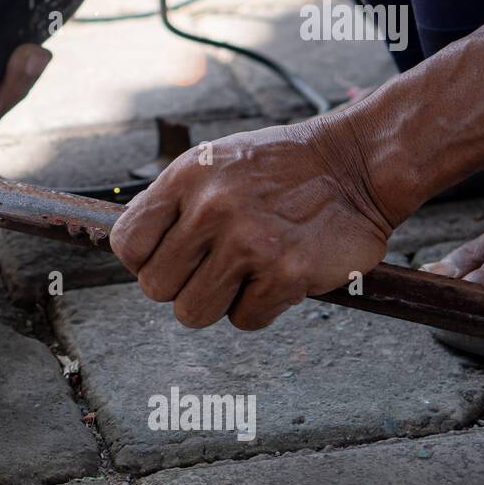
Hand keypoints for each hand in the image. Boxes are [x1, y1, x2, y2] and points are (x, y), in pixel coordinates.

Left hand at [109, 118, 394, 329]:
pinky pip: (244, 320)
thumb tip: (132, 250)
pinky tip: (277, 274)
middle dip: (181, 286)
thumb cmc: (280, 167)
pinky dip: (261, 306)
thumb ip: (172, 203)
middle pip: (156, 287)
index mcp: (187, 179)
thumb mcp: (214, 164)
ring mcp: (249, 243)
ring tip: (244, 272)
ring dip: (218, 302)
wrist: (355, 164)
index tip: (167, 258)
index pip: (128, 244)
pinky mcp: (286, 274)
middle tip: (212, 268)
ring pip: (193, 312)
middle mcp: (212, 209)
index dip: (143, 261)